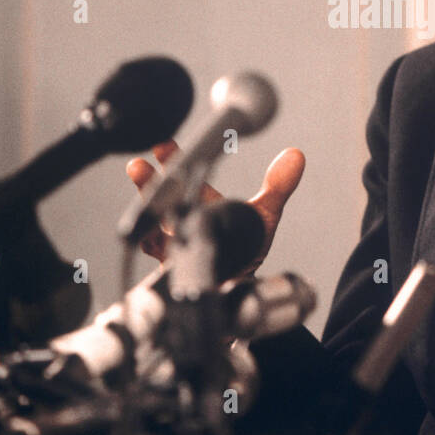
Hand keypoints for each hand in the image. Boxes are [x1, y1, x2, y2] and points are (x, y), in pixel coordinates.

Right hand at [126, 140, 305, 274]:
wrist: (240, 289)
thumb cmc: (245, 249)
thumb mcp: (264, 215)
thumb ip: (278, 186)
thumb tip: (297, 155)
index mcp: (203, 205)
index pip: (186, 178)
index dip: (174, 160)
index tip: (162, 145)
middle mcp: (185, 222)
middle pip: (166, 201)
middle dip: (151, 184)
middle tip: (138, 168)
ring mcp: (177, 246)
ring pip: (158, 227)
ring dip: (151, 215)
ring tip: (146, 205)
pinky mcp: (176, 270)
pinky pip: (162, 259)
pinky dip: (156, 249)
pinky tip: (153, 240)